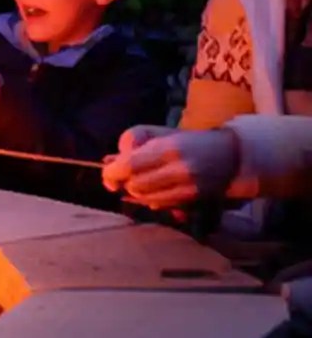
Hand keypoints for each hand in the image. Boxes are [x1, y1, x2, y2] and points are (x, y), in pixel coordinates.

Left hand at [102, 126, 239, 208]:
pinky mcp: (192, 199)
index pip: (129, 165)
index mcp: (168, 148)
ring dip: (136, 192)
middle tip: (126, 176)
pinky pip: (159, 204)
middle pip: (135, 185)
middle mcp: (179, 169)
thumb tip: (108, 161)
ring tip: (142, 181)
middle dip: (125, 182)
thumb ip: (133, 142)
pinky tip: (155, 190)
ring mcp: (187, 187)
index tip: (109, 173)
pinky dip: (150, 199)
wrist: (230, 156)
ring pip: (145, 198)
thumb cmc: (187, 141)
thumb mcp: (160, 133)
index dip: (112, 172)